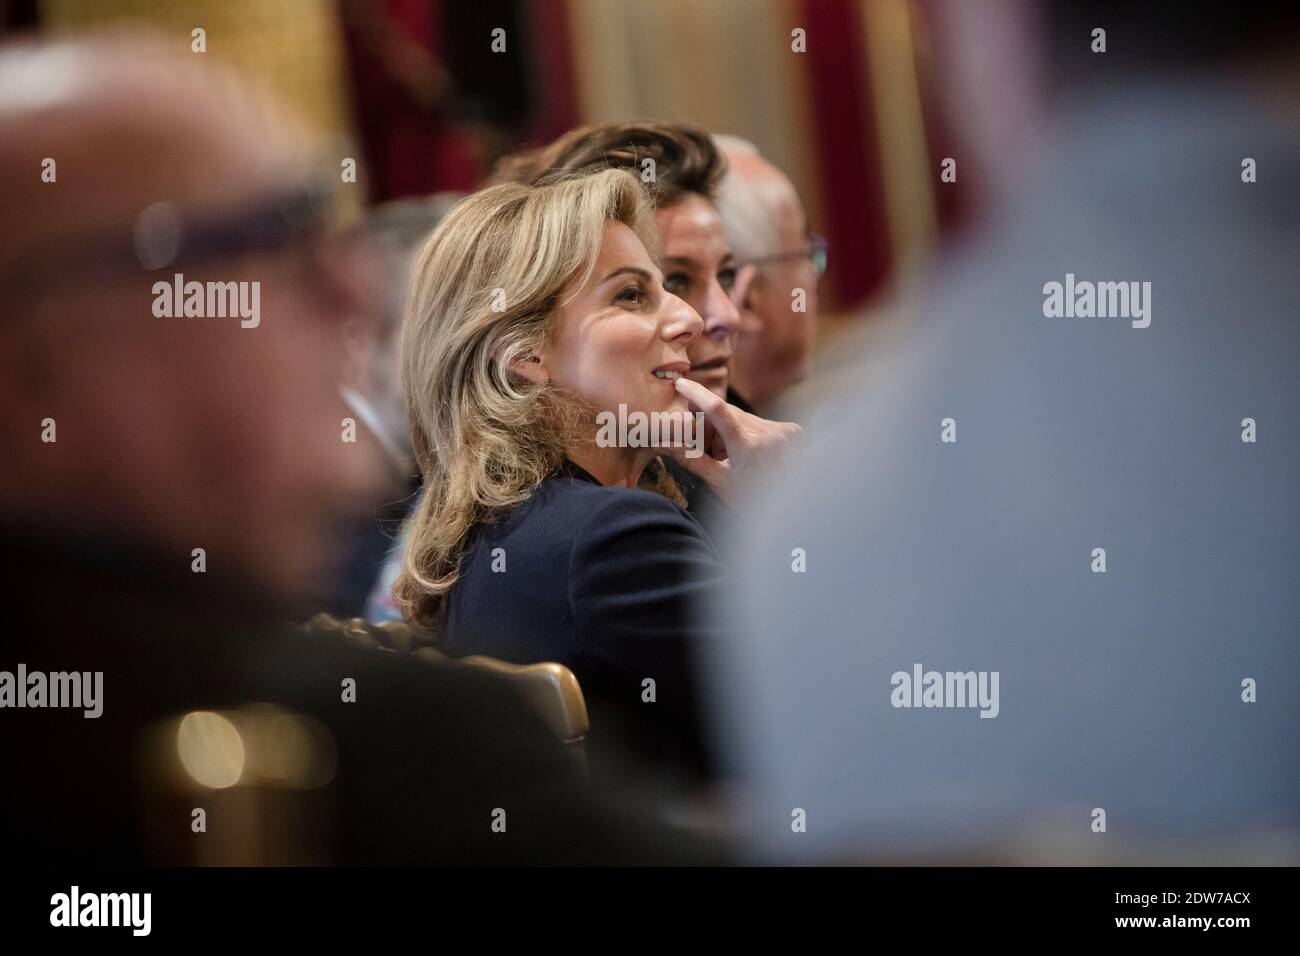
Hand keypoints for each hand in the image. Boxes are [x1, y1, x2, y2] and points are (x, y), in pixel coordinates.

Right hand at [670, 377, 800, 506]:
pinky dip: (748, 433)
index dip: (697, 393)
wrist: (791, 511)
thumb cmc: (753, 503)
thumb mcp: (720, 483)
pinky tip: (749, 453)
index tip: (681, 383)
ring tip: (732, 456)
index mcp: (748, 446)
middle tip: (707, 447)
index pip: (717, 408)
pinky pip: (759, 422)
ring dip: (730, 430)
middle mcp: (768, 433)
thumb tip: (664, 443)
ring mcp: (783, 431)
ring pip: (743, 417)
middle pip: (728, 414)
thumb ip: (691, 459)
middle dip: (712, 425)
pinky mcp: (792, 430)